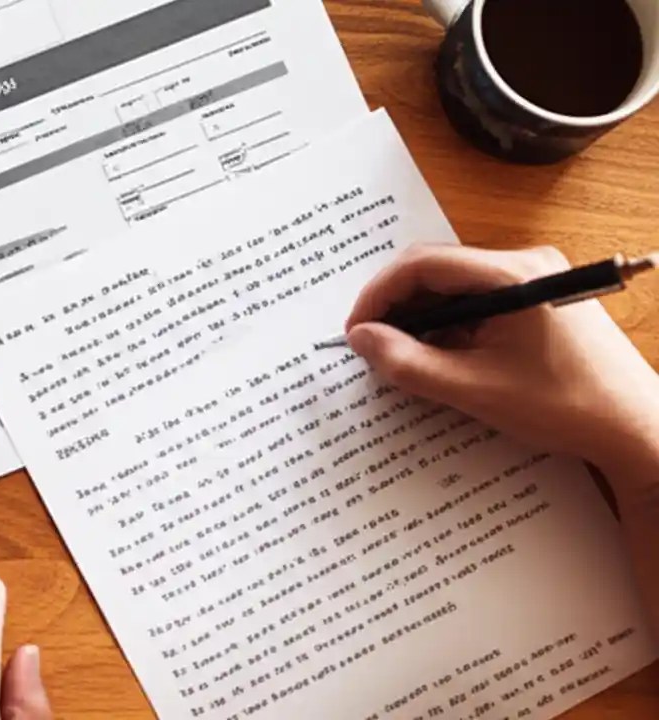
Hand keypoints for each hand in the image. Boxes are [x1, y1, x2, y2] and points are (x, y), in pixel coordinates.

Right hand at [345, 244, 658, 491]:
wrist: (635, 427)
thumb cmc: (566, 407)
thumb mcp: (473, 389)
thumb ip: (408, 362)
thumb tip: (362, 339)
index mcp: (512, 275)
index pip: (423, 264)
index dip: (378, 295)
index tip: (356, 331)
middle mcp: (525, 264)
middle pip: (437, 271)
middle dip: (397, 307)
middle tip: (371, 346)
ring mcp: (535, 279)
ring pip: (455, 288)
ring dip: (423, 319)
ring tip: (404, 359)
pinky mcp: (540, 299)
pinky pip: (479, 301)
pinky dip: (451, 326)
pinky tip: (441, 359)